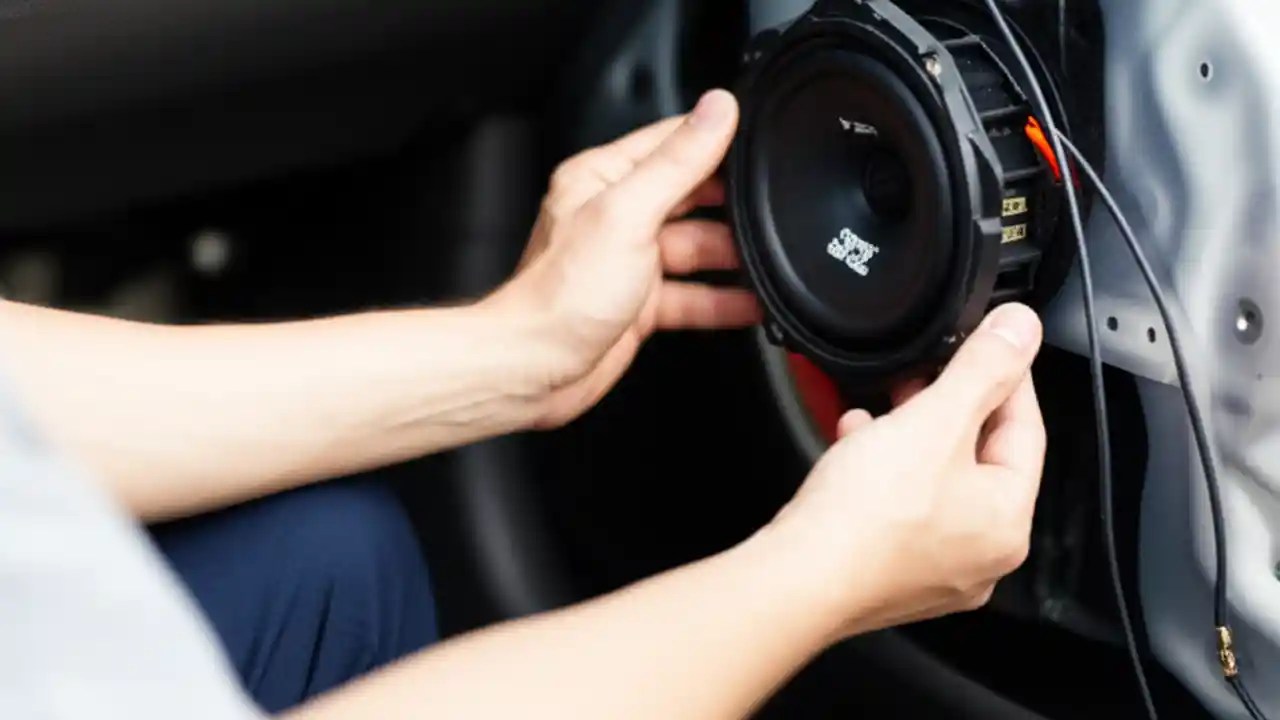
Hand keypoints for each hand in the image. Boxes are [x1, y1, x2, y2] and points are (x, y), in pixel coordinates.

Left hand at [484, 89, 759, 426]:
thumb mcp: (627, 214)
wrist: (534, 371)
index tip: (759, 148)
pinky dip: (723, 301)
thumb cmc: (558, 296)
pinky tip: (751, 303)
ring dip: (732, 257)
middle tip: (769, 214)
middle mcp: (615, 216)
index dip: (717, 142)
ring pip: (697, 248)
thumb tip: (717, 109)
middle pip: (691, 196)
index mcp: (602, 178)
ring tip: (767, 261)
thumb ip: (677, 162)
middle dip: (731, 207)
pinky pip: (693, 295)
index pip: (672, 141)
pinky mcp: (640, 305)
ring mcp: (629, 262)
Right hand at [765, 303, 1047, 638]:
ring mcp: (933, 571)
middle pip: (977, 458)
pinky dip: (881, 474)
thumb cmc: (866, 517)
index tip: (989, 343)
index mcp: (1008, 521)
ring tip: (880, 411)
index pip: (1026, 429)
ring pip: (933, 483)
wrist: (799, 576)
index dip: (1005, 376)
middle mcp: (981, 556)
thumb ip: (982, 368)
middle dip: (946, 407)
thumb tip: (1021, 329)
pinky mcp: (888, 573)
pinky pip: (899, 509)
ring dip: (908, 438)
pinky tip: (854, 450)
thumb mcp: (932, 419)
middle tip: (923, 373)